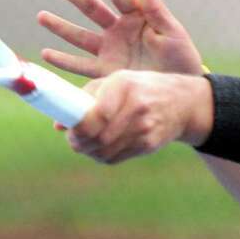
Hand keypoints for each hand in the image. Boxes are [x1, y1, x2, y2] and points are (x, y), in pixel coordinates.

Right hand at [37, 0, 203, 77]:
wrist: (180, 93)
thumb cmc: (182, 59)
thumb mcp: (173, 33)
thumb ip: (156, 9)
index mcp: (138, 16)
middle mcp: (120, 31)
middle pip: (92, 9)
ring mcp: (110, 51)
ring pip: (80, 36)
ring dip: (61, 27)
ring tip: (41, 16)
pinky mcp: (106, 72)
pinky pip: (81, 66)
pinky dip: (64, 61)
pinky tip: (46, 54)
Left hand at [66, 70, 211, 164]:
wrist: (182, 102)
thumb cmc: (140, 88)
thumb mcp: (117, 81)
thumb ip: (86, 97)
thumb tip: (57, 124)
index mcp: (124, 85)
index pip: (96, 114)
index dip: (78, 127)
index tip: (69, 128)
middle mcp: (136, 106)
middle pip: (97, 137)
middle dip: (79, 142)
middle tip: (72, 138)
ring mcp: (145, 127)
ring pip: (104, 151)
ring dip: (89, 151)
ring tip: (85, 143)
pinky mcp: (149, 144)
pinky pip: (116, 157)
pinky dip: (102, 156)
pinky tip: (101, 147)